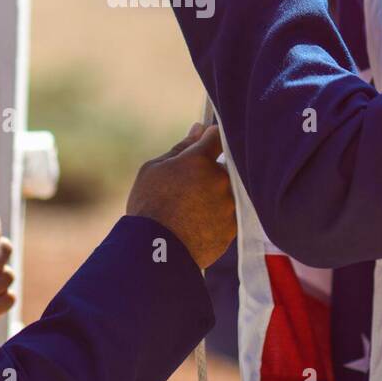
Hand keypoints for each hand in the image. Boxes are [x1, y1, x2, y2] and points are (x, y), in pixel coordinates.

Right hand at [126, 123, 235, 268]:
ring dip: (217, 194)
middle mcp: (221, 180)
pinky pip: (230, 213)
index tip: (206, 142)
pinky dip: (218, 214)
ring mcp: (230, 205)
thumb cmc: (148, 205)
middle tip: (190, 186)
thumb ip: (181, 147)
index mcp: (200, 160)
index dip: (212, 137)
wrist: (153, 252)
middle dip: (212, 170)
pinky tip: (198, 222)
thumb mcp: (155, 169)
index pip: (218, 136)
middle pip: (226, 166)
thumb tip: (198, 128)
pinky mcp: (233, 228)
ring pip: (229, 191)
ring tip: (192, 208)